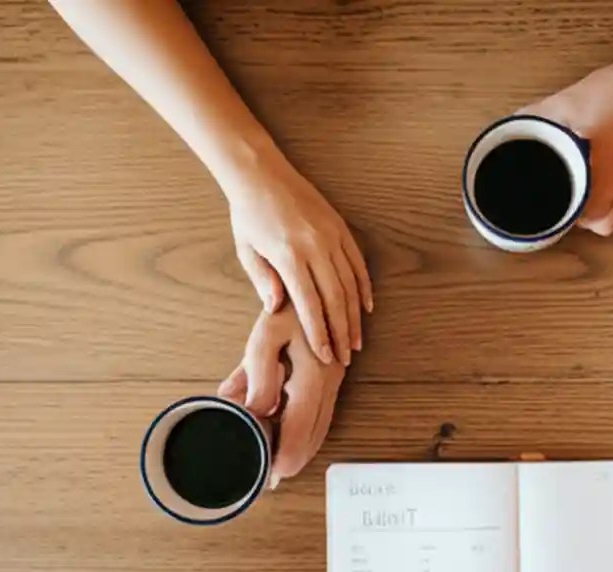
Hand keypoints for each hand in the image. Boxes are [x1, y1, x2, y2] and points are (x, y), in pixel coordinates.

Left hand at [216, 306, 345, 483]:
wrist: (313, 281)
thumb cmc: (285, 305)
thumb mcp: (263, 336)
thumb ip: (256, 375)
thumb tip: (252, 410)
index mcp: (313, 374)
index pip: (301, 428)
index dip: (286, 455)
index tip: (271, 475)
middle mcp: (330, 380)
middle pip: (315, 433)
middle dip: (294, 458)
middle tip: (271, 479)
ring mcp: (335, 378)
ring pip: (322, 425)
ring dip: (302, 447)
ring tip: (279, 464)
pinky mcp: (332, 375)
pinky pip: (323, 412)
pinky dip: (308, 431)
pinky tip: (291, 437)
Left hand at [227, 152, 372, 366]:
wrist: (261, 173)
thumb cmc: (248, 214)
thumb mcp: (246, 250)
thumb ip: (263, 280)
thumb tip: (276, 309)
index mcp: (289, 254)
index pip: (309, 303)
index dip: (319, 333)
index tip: (325, 356)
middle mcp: (315, 246)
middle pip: (334, 298)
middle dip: (341, 332)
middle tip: (345, 357)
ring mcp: (331, 236)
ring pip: (350, 283)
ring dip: (354, 315)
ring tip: (356, 340)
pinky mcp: (340, 228)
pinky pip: (357, 262)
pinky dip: (363, 286)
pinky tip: (366, 306)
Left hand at [521, 57, 612, 235]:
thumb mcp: (568, 100)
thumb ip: (537, 121)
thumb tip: (504, 137)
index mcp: (605, 147)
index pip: (587, 205)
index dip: (571, 215)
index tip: (560, 208)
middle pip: (606, 219)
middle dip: (586, 220)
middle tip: (574, 207)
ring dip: (606, 219)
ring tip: (595, 206)